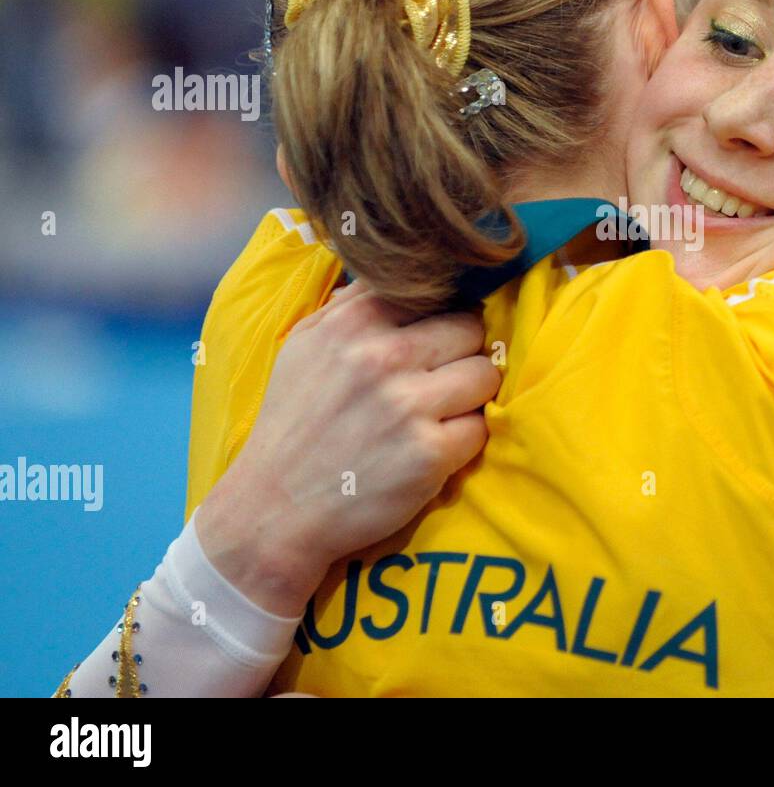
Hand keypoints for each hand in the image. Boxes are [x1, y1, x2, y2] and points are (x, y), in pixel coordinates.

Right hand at [196, 281, 498, 616]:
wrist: (273, 510)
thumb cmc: (293, 424)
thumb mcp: (303, 347)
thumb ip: (350, 306)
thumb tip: (400, 275)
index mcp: (353, 323)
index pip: (434, 290)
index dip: (441, 313)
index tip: (436, 335)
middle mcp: (382, 357)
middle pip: (470, 329)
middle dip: (462, 353)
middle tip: (440, 379)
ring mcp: (409, 405)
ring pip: (485, 374)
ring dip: (471, 395)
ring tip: (440, 412)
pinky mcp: (430, 453)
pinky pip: (481, 427)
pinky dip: (464, 440)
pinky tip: (433, 448)